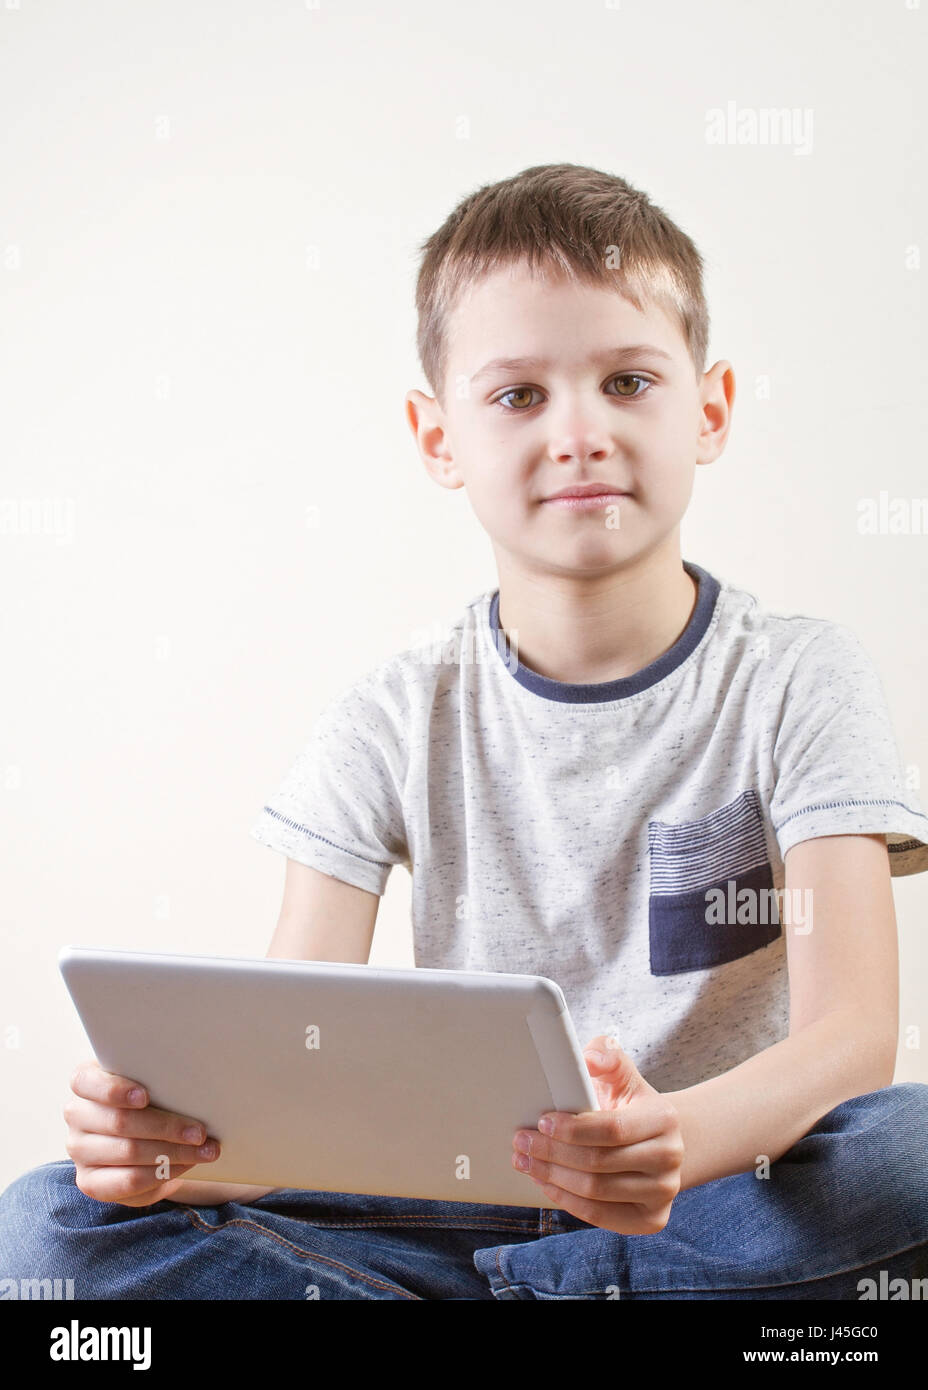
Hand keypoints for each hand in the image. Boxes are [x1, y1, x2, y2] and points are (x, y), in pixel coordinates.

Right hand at [64, 1058, 221, 1206]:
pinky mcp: (89, 1181)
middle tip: (200, 1132)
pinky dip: (161, 1173)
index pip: (85, 1082)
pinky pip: (127, 1181)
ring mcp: (78, 1149)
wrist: (150, 1139)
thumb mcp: (153, 1083)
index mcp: (85, 1081)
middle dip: (165, 1127)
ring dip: (172, 1152)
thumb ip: (160, 1078)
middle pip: (118, 1121)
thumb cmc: (154, 1099)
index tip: (145, 1097)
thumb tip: (195, 1083)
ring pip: (128, 1152)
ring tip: (205, 1150)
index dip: (115, 1091)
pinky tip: (185, 1166)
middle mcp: (76, 1114)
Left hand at [511, 1034, 683, 1232]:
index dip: (573, 1129)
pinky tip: (545, 1183)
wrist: (657, 1142)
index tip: (542, 1121)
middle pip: (599, 1164)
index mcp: (663, 1118)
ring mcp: (663, 1192)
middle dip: (552, 1153)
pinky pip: (600, 1216)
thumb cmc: (629, 1105)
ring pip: (596, 1192)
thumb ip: (606, 1057)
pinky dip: (566, 1201)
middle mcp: (670, 1158)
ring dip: (553, 1177)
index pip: (612, 1129)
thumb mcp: (621, 1075)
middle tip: (521, 1142)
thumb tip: (589, 1058)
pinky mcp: (650, 1220)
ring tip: (525, 1162)